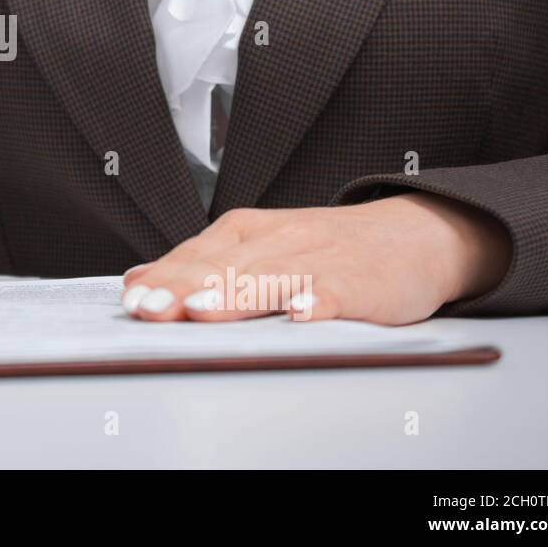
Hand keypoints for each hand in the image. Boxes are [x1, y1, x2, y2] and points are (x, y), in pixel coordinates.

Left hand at [121, 194, 511, 324]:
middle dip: (183, 288)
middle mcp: (279, 239)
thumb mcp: (257, 247)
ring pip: (271, 277)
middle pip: (224, 267)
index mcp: (247, 232)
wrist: (415, 234)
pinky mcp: (363, 281)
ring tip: (202, 311)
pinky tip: (300, 314)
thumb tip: (139, 280)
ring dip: (235, 294)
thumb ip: (201, 264)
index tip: (131, 300)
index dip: (163, 279)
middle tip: (151, 310)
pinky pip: (338, 291)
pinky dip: (318, 301)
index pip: (195, 255)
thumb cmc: (327, 248)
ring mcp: (321, 258)